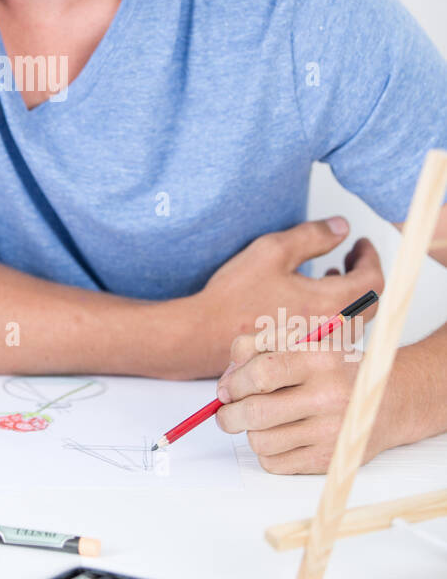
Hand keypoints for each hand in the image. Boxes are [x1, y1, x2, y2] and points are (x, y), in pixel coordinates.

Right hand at [197, 217, 383, 373]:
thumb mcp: (272, 251)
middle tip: (350, 255)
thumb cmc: (235, 297)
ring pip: (353, 317)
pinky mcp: (304, 352)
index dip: (370, 257)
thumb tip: (342, 227)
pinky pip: (334, 330)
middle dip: (363, 274)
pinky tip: (311, 296)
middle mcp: (331, 329)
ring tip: (329, 272)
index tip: (360, 244)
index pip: (373, 281)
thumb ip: (313, 236)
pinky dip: (335, 309)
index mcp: (329, 303)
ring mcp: (318, 344)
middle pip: (369, 302)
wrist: (205, 335)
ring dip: (349, 292)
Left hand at [213, 237, 388, 473]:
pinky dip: (266, 452)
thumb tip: (227, 377)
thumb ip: (260, 346)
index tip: (226, 389)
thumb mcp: (304, 343)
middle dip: (229, 415)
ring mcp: (330, 432)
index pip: (261, 372)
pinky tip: (279, 437)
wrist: (388, 400)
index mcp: (319, 359)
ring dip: (250, 432)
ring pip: (260, 441)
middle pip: (256, 412)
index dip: (234, 383)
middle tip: (226, 413)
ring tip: (262, 422)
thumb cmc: (337, 369)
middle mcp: (328, 396)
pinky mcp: (328, 460)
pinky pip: (274, 463)